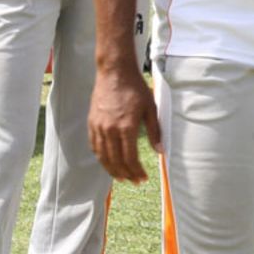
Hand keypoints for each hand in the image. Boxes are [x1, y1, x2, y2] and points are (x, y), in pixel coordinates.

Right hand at [88, 63, 161, 181]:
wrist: (115, 72)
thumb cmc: (135, 88)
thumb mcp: (150, 108)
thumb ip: (155, 131)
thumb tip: (161, 151)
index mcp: (127, 127)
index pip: (130, 158)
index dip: (136, 171)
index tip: (143, 178)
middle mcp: (110, 130)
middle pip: (116, 161)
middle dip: (125, 174)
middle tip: (134, 181)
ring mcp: (99, 127)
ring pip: (103, 156)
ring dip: (112, 170)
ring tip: (121, 177)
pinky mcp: (92, 123)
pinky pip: (95, 146)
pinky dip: (101, 157)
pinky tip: (107, 162)